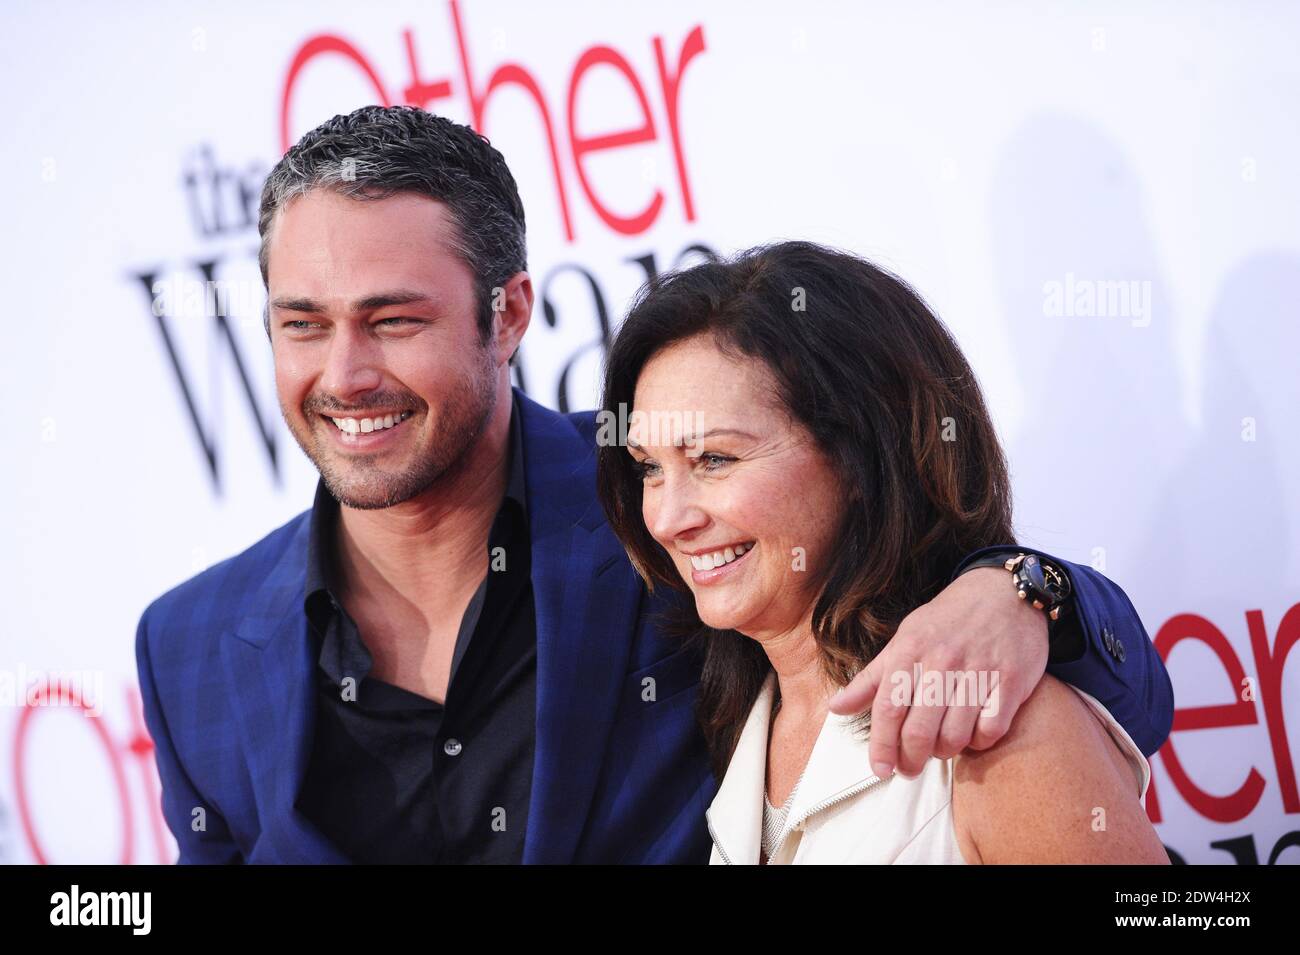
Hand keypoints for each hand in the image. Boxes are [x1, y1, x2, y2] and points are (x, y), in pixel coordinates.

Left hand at [827, 566, 1048, 778]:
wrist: (1003, 593)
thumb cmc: (948, 620)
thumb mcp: (904, 639)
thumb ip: (871, 678)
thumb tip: (837, 707)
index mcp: (910, 650)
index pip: (888, 709)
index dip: (881, 745)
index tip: (879, 769)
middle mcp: (942, 661)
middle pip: (919, 730)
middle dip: (910, 759)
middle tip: (909, 769)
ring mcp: (978, 672)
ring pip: (954, 736)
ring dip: (944, 752)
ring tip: (939, 748)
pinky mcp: (1011, 682)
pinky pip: (990, 731)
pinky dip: (978, 742)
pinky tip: (971, 734)